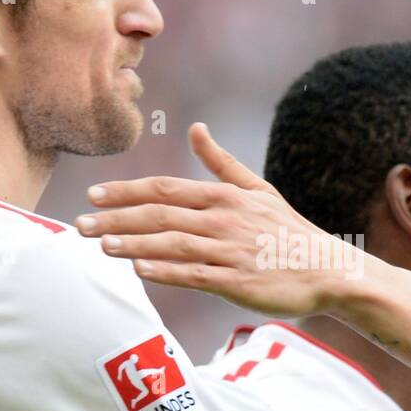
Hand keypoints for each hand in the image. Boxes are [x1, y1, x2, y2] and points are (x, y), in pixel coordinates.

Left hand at [76, 123, 370, 316]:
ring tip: (101, 245)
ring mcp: (231, 251)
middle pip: (160, 215)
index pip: (165, 189)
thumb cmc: (289, 232)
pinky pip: (195, 274)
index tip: (95, 194)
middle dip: (116, 218)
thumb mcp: (258, 190)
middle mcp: (224, 220)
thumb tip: (196, 128)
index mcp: (225, 196)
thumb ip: (222, 163)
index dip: (127, 191)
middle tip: (81, 224)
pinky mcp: (238, 282)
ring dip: (134, 244)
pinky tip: (140, 269)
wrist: (329, 270)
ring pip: (172, 244)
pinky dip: (166, 270)